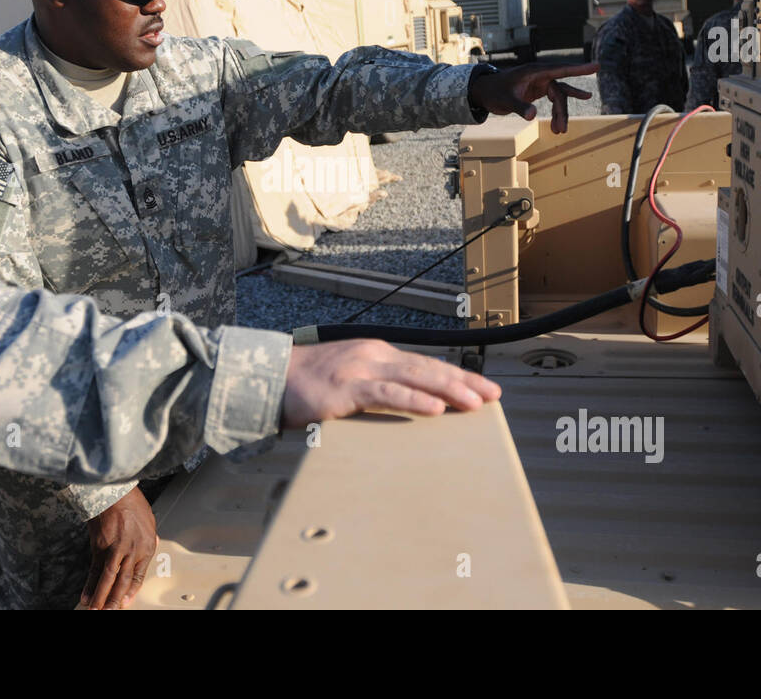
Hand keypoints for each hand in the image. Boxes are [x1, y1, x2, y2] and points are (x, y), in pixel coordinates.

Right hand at [79, 487, 156, 609]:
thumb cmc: (132, 504)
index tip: (125, 604)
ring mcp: (115, 550)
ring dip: (101, 598)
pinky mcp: (99, 547)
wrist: (114, 492)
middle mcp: (133, 551)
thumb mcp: (149, 521)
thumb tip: (154, 545)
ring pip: (108, 580)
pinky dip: (90, 585)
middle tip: (109, 613)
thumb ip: (150, 538)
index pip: (139, 576)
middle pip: (123, 582)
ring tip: (95, 611)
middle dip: (115, 601)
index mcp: (147, 546)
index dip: (131, 592)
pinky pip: (94, 570)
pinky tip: (86, 596)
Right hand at [281, 339, 500, 426]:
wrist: (267, 376)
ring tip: (474, 402)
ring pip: (414, 377)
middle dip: (463, 381)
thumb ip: (376, 386)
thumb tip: (407, 400)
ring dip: (448, 390)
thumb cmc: (306, 383)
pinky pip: (387, 394)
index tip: (484, 387)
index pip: (425, 364)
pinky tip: (434, 408)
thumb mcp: (348, 378)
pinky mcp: (346, 389)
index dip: (457, 375)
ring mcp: (360, 370)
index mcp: (375, 353)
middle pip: (428, 367)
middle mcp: (373, 355)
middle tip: (492, 394)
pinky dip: (414, 400)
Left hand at [469, 61, 598, 133]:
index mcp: (534, 71)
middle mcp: (540, 74)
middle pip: (559, 92)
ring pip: (558, 97)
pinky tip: (577, 104)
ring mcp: (540, 81)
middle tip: (561, 130)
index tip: (596, 66)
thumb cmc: (494, 92)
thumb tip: (532, 117)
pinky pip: (555, 97)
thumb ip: (519, 107)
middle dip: (562, 111)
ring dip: (560, 113)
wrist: (485, 92)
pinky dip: (560, 107)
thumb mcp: (505, 101)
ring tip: (560, 131)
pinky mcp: (539, 89)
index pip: (561, 69)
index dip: (579, 69)